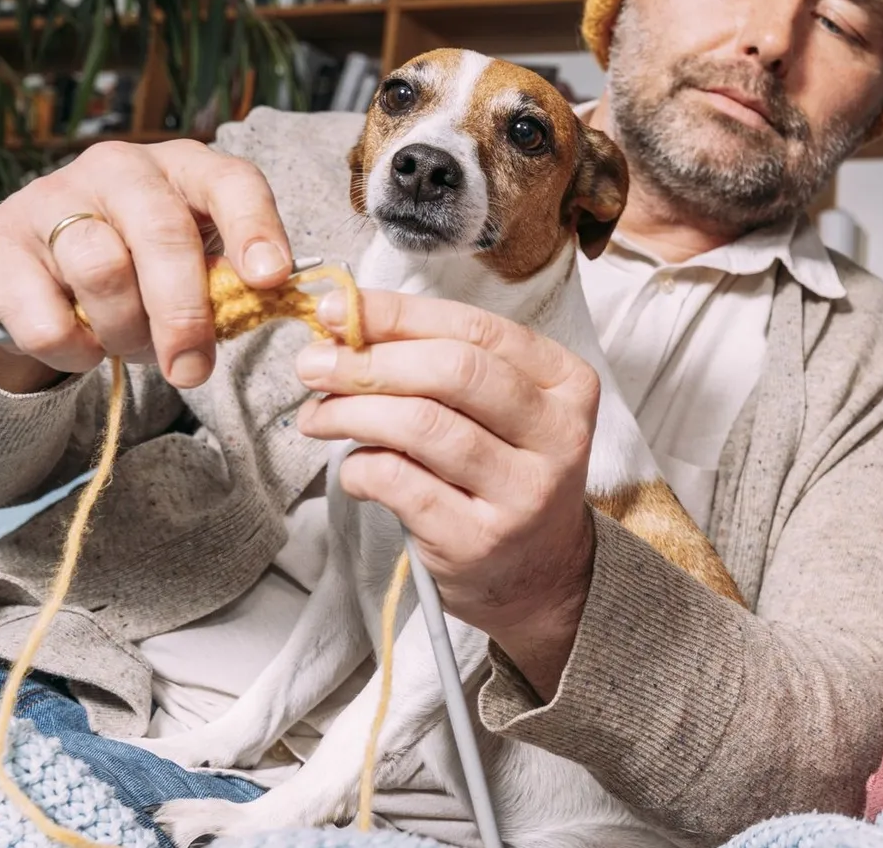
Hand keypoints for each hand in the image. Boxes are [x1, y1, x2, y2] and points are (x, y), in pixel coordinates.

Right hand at [0, 139, 295, 391]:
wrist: (34, 277)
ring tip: (129, 346)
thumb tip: (262, 304)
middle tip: (192, 369)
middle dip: (185, 313)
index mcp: (182, 168)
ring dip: (125, 331)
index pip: (230, 182)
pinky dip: (74, 351)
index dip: (255, 229)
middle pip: (163, 234)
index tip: (270, 280)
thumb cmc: (137, 270)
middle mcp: (119, 169)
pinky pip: (47, 317)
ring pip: (104, 272)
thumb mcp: (191, 267)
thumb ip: (226, 281)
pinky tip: (82, 347)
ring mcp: (51, 199)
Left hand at [293, 287, 601, 695]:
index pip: (478, 329)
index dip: (398, 314)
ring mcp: (523, 492)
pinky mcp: (480, 539)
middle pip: (453, 372)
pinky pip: (399, 484)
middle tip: (315, 364)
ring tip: (319, 415)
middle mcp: (559, 435)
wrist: (540, 572)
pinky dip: (359, 468)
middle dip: (370, 360)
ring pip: (422, 425)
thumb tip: (349, 324)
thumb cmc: (507, 472)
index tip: (338, 310)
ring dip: (352, 412)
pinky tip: (354, 467)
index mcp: (568, 385)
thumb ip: (445, 364)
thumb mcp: (504, 409)